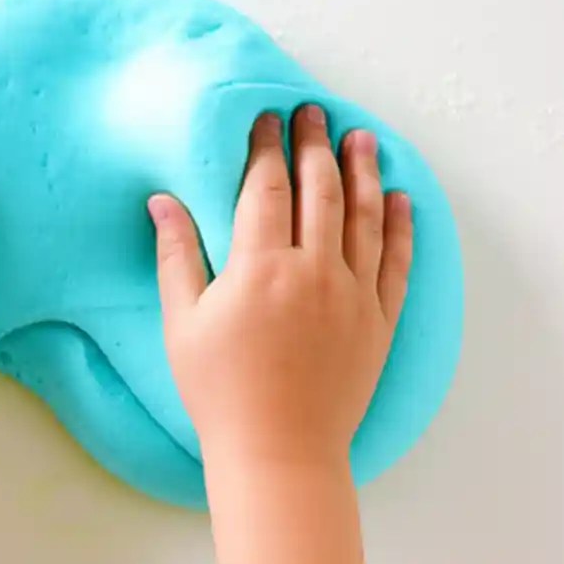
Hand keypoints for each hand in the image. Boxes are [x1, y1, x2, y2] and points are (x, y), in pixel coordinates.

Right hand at [148, 103, 412, 466]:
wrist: (278, 451)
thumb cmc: (220, 391)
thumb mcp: (182, 323)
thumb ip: (177, 255)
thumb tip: (163, 201)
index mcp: (261, 268)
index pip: (265, 189)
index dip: (266, 149)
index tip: (267, 119)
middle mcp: (314, 272)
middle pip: (319, 192)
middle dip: (315, 145)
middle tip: (315, 112)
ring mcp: (354, 297)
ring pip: (364, 218)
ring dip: (362, 172)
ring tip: (361, 138)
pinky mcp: (379, 323)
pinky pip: (396, 263)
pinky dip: (400, 228)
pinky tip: (399, 200)